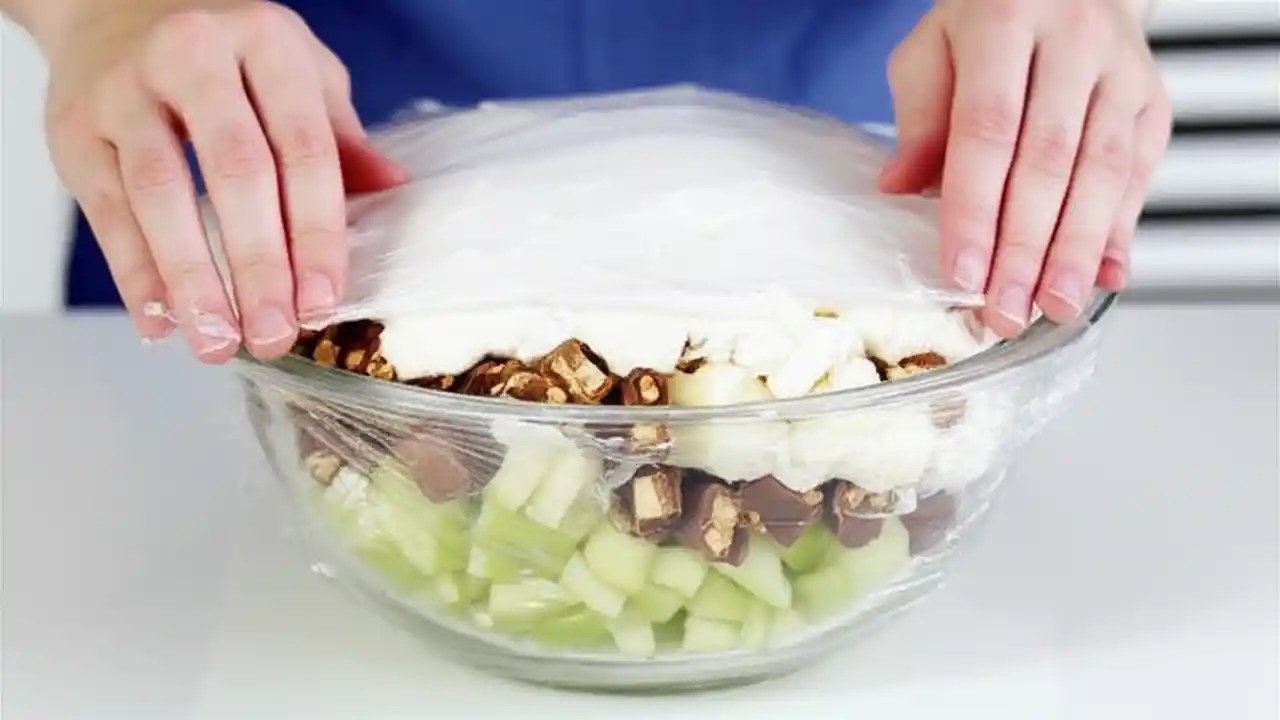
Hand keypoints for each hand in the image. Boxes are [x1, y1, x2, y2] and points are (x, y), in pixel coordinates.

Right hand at [42, 0, 405, 361]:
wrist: (111, 5)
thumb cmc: (225, 53)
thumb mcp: (294, 71)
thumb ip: (337, 133)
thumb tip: (391, 189)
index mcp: (266, 42)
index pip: (303, 148)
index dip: (316, 231)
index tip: (323, 300)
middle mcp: (193, 55)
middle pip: (236, 172)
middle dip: (259, 265)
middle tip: (274, 335)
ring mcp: (125, 89)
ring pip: (160, 193)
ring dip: (192, 279)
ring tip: (217, 341)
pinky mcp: (74, 127)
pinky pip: (106, 209)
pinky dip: (134, 273)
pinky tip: (161, 321)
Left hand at [880, 0, 1171, 337]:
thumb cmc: (985, 22)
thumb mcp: (930, 50)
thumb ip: (920, 117)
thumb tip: (900, 188)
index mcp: (1005, 21)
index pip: (988, 129)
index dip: (976, 208)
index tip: (962, 272)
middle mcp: (1074, 41)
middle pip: (1049, 160)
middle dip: (1026, 248)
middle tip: (1005, 310)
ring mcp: (1123, 70)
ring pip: (1103, 171)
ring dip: (1076, 250)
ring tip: (1052, 308)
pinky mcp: (1154, 98)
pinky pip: (1141, 172)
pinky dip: (1120, 230)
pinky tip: (1102, 278)